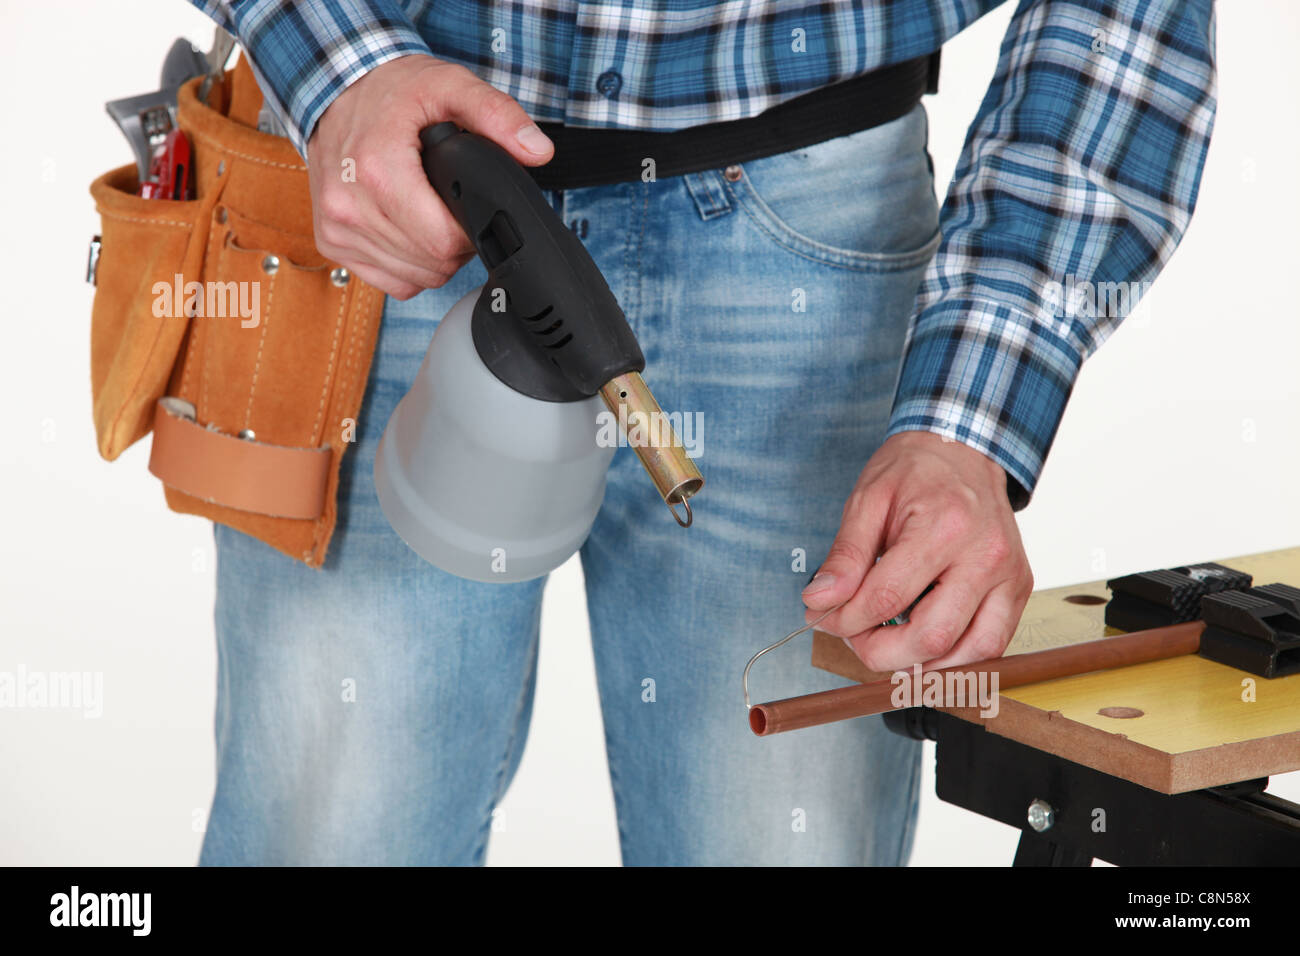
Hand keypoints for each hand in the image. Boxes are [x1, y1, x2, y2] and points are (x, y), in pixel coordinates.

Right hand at [305, 54, 554, 298]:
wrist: (334, 88)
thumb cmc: (390, 91)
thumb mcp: (449, 85)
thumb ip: (497, 115)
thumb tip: (537, 151)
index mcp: (377, 169)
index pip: (442, 242)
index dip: (471, 233)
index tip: (470, 208)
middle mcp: (349, 205)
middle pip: (432, 264)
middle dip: (456, 245)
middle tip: (453, 208)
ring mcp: (336, 228)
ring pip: (415, 278)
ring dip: (434, 258)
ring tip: (430, 214)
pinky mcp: (331, 242)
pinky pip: (391, 282)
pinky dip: (409, 265)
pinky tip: (410, 230)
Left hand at [802, 431, 1033, 671]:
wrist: (964, 448)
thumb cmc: (915, 471)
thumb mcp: (867, 500)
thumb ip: (845, 555)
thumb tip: (820, 602)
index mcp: (944, 527)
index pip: (887, 598)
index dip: (847, 620)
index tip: (825, 617)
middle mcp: (986, 555)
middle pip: (932, 637)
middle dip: (880, 652)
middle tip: (853, 636)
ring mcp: (1010, 575)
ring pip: (971, 653)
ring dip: (921, 664)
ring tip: (886, 644)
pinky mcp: (1020, 588)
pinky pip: (992, 644)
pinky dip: (955, 656)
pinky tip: (922, 643)